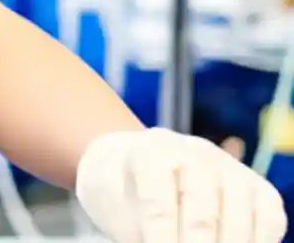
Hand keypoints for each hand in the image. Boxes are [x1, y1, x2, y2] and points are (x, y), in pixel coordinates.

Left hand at [76, 128, 286, 241]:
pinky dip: (258, 242)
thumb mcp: (115, 210)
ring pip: (242, 214)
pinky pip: (270, 218)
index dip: (159, 237)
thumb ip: (136, 232)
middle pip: (203, 209)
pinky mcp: (257, 186)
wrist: (131, 165)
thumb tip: (159, 242)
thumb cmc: (121, 193)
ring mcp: (230, 167)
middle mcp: (195, 152)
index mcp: (152, 151)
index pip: (158, 202)